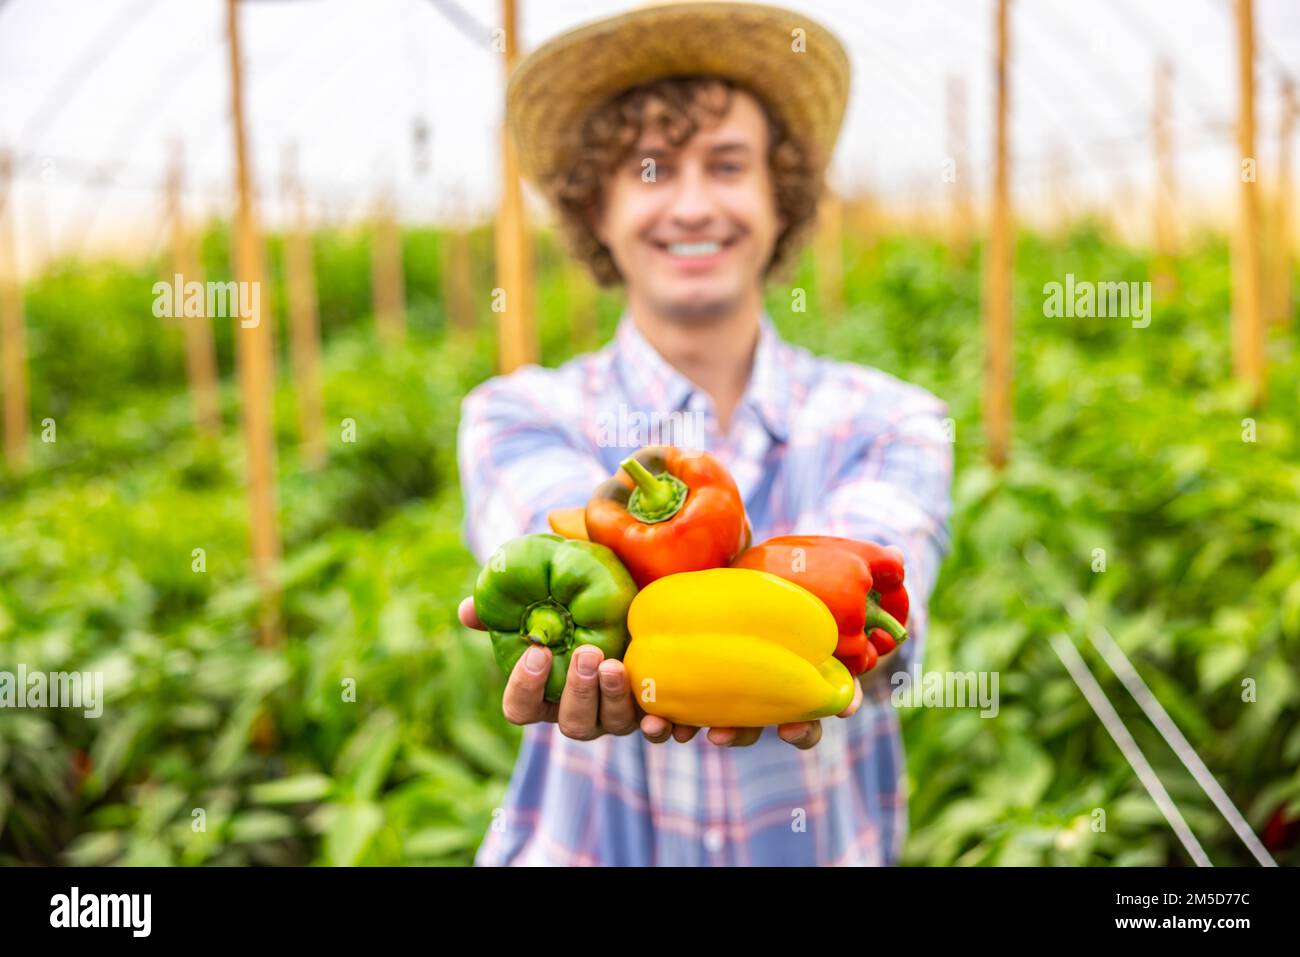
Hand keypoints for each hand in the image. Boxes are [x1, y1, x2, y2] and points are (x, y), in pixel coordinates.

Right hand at [459, 596, 862, 748]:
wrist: (691, 556)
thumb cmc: (616, 564)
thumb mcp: (572, 563)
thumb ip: (524, 582)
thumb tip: (464, 610)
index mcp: (560, 678)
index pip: (523, 708)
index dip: (522, 688)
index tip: (536, 651)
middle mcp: (600, 700)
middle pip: (577, 727)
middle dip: (581, 696)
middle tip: (594, 658)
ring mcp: (644, 705)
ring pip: (630, 731)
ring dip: (628, 711)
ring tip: (630, 673)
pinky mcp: (692, 700)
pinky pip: (695, 728)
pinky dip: (700, 727)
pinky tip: (701, 719)